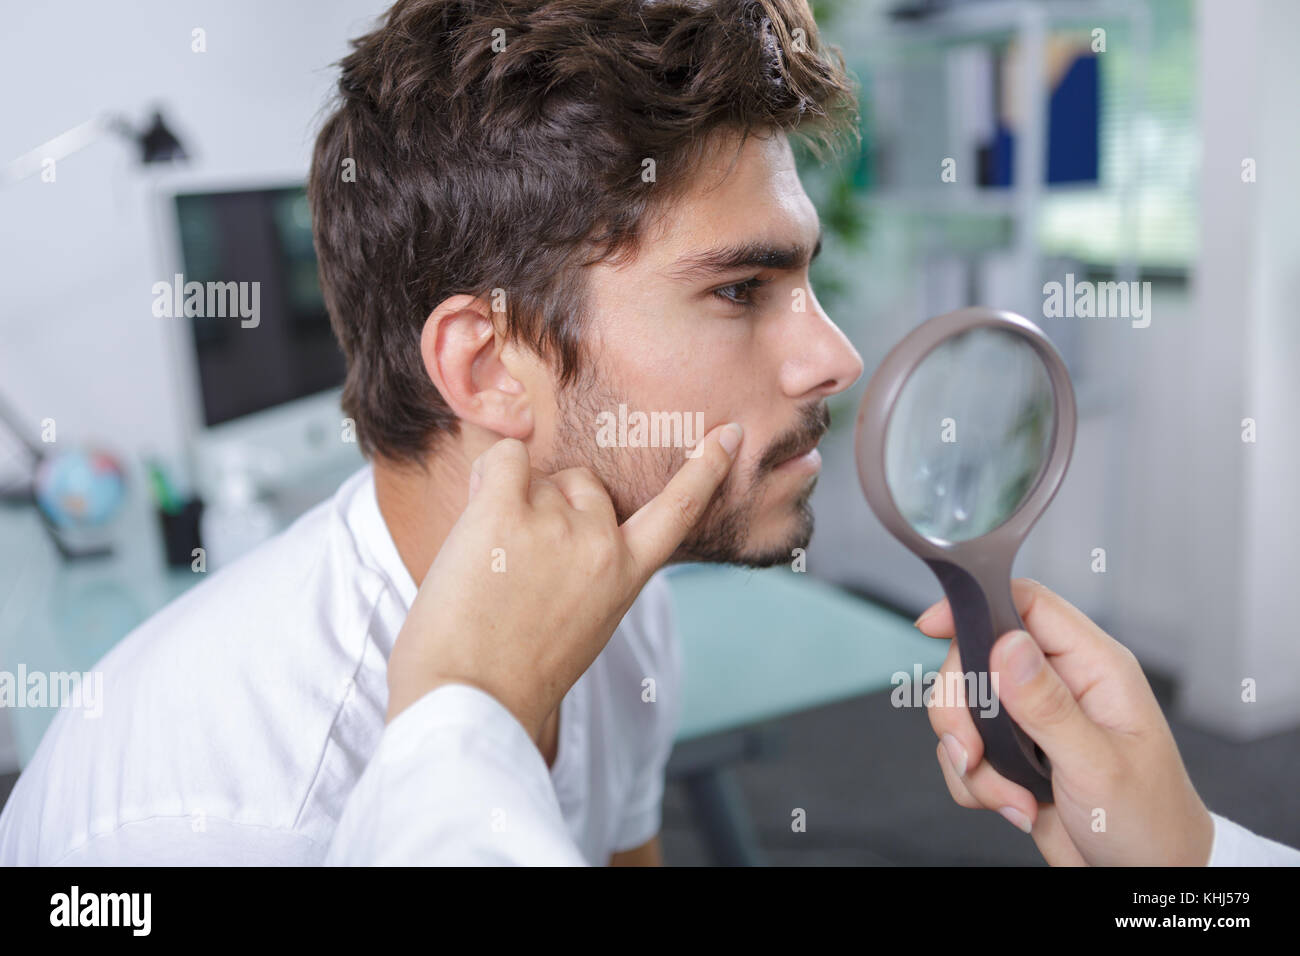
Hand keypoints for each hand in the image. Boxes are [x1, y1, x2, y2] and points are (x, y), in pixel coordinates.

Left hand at [385, 424, 742, 740]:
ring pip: (535, 475)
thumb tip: (560, 515)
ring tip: (490, 565)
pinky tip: (476, 519)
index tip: (728, 434)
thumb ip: (591, 570)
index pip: (679, 511)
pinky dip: (487, 476)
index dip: (705, 470)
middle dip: (550, 504)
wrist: (471, 702)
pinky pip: (503, 459)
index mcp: (627, 576)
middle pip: (581, 482)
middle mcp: (602, 544)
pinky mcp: (506, 512)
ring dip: (509, 501)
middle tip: (516, 565)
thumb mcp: (583, 626)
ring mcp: (558, 525)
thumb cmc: (513, 675)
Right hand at [919, 578, 1214, 865]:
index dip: (976, 605)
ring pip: (964, 708)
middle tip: (970, 750)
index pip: (1027, 604)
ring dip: (970, 758)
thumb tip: (1007, 646)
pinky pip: (964, 749)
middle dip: (961, 709)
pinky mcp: (1014, 753)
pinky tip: (1013, 805)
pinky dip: (974, 783)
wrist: (1147, 880)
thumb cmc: (1150, 823)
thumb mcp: (1098, 765)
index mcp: (1094, 667)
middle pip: (977, 657)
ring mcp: (1033, 719)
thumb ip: (1049, 705)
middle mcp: (1061, 684)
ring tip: (1009, 795)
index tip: (932, 626)